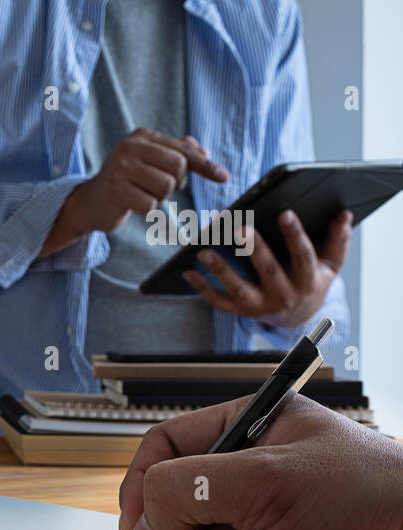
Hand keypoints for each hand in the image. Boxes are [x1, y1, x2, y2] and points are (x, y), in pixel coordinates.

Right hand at [41, 128, 227, 256]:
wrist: (91, 202)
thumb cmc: (126, 181)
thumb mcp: (150, 162)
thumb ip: (175, 153)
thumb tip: (203, 152)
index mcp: (142, 136)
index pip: (183, 150)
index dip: (205, 166)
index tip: (223, 177)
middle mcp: (130, 147)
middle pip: (178, 167)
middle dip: (175, 183)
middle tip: (159, 187)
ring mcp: (120, 167)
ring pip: (166, 186)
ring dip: (159, 196)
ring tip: (142, 193)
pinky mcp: (115, 190)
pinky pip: (150, 204)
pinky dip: (146, 208)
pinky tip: (132, 203)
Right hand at [119, 394, 402, 529]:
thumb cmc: (375, 495)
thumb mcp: (269, 478)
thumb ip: (191, 487)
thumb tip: (145, 520)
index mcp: (248, 426)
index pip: (166, 443)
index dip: (141, 480)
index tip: (135, 522)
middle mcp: (247, 466)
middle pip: (173, 490)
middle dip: (161, 523)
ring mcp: (258, 508)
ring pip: (192, 529)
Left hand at [184, 209, 350, 327]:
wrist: (299, 316)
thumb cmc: (312, 279)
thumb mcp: (330, 263)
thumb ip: (337, 240)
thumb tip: (344, 215)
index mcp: (307, 280)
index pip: (302, 255)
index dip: (294, 235)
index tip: (285, 213)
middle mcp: (284, 295)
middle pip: (268, 270)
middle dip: (254, 249)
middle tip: (241, 228)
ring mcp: (260, 306)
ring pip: (239, 289)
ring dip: (220, 270)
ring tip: (203, 251)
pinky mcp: (241, 311)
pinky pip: (219, 302)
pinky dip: (201, 288)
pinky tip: (187, 272)